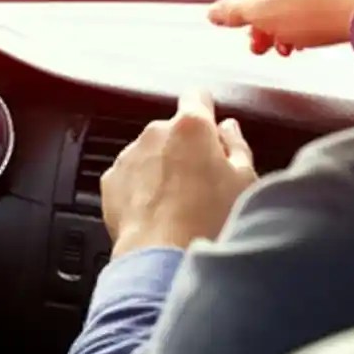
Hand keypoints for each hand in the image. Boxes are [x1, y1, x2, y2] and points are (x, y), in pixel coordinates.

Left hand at [101, 90, 256, 256]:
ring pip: (150, 153)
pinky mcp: (110, 181)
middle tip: (204, 181)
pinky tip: (158, 213)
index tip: (210, 123)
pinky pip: (130, 176)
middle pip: (174, 130)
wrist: (163, 257)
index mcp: (191, 126)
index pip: (197, 96)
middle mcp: (155, 133)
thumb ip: (236, 146)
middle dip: (186, 148)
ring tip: (180, 204)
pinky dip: (140, 188)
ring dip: (162, 169)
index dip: (205, 108)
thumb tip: (228, 129)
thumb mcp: (244, 181)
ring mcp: (128, 156)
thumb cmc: (209, 221)